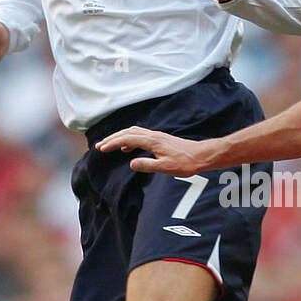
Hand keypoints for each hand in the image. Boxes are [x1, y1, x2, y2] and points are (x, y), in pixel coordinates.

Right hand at [95, 125, 210, 173]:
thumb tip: (131, 164)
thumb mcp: (166, 168)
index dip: (113, 143)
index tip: (102, 149)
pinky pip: (140, 135)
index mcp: (152, 141)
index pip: (127, 138)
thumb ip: (148, 165)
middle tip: (99, 146)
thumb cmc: (185, 163)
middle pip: (128, 132)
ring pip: (133, 132)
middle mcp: (153, 135)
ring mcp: (157, 136)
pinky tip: (127, 148)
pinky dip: (129, 139)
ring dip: (120, 137)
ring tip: (109, 145)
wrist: (201, 155)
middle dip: (112, 138)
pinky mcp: (160, 139)